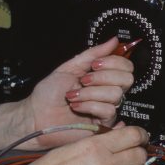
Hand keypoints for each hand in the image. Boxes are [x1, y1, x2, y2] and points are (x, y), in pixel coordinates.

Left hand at [9, 37, 134, 148]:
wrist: (37, 114)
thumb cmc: (49, 92)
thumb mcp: (71, 66)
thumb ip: (93, 53)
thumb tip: (114, 40)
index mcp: (102, 77)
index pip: (125, 66)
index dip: (114, 62)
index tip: (94, 64)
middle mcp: (107, 92)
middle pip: (127, 79)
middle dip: (103, 76)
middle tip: (83, 80)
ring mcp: (106, 108)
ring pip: (116, 94)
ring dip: (90, 92)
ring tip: (73, 96)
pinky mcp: (104, 124)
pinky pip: (108, 110)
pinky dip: (88, 105)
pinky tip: (76, 107)